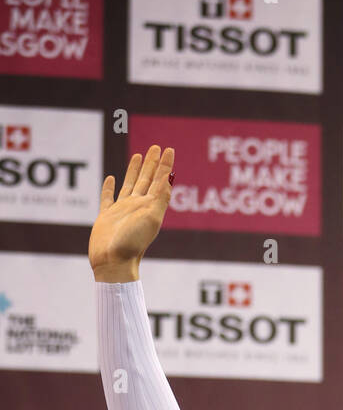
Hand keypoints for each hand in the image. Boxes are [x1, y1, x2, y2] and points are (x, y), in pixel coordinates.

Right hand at [89, 145, 174, 279]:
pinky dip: (109, 187)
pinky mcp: (106, 216)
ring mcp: (121, 210)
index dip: (165, 165)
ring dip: (135, 170)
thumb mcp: (151, 218)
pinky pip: (108, 197)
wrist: (113, 262)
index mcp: (150, 206)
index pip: (160, 180)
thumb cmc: (133, 243)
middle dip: (152, 163)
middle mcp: (137, 206)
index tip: (169, 149)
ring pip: (130, 184)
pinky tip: (110, 178)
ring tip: (139, 155)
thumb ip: (160, 199)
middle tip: (156, 147)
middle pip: (146, 179)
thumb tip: (169, 179)